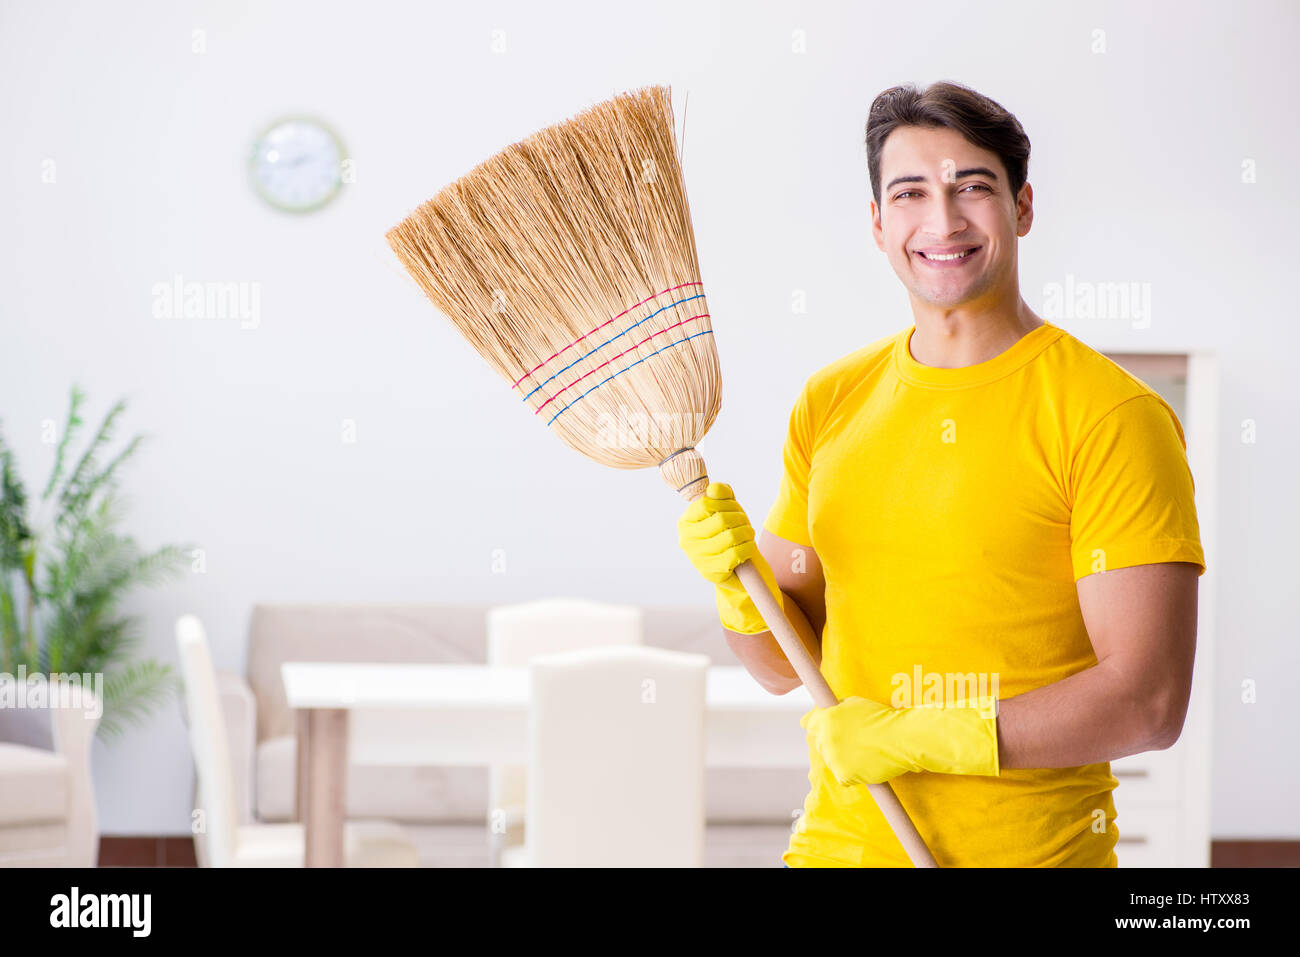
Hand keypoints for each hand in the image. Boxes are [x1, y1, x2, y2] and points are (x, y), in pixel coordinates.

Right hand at [677, 481, 783, 634]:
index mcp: (685, 522)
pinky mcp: (710, 573)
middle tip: (745, 523)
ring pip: (730, 536)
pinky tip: (748, 547)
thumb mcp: (726, 509)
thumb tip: (714, 488)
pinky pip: (735, 554)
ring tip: (748, 534)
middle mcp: (686, 540)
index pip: (705, 502)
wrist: (736, 567)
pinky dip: (747, 548)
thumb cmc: (728, 533)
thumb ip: (721, 494)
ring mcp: (697, 558)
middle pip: (720, 519)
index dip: (726, 502)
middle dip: (740, 518)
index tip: (734, 508)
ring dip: (746, 533)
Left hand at [801, 695, 1000, 785]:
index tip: (827, 730)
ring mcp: (833, 758)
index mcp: (826, 718)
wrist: (902, 738)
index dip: (819, 727)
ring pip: (831, 761)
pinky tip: (866, 765)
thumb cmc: (882, 718)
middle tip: (853, 743)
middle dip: (831, 743)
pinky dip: (853, 775)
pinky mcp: (843, 775)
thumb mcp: (853, 703)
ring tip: (864, 752)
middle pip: (818, 744)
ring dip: (842, 759)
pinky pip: (842, 777)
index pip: (808, 725)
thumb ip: (834, 709)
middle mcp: (825, 738)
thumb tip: (820, 712)